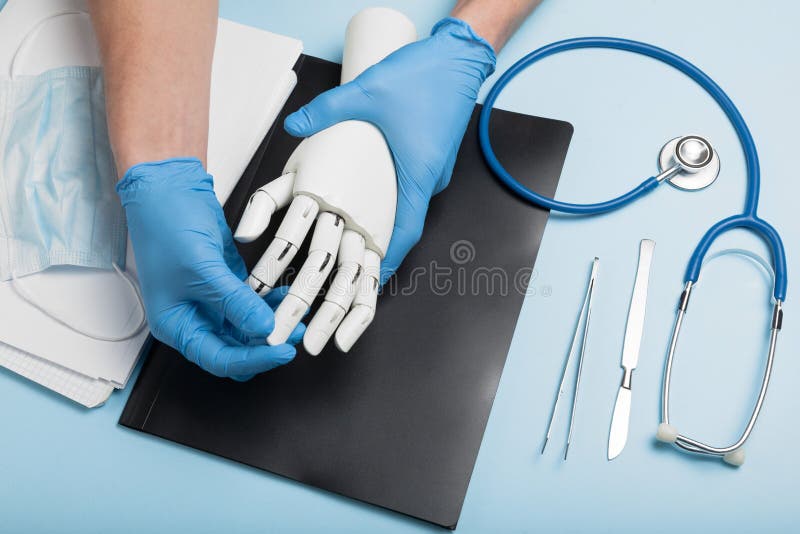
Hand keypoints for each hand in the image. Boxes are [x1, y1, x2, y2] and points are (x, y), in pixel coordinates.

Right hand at [117, 158, 303, 379]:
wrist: (167, 188)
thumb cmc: (165, 226)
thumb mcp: (202, 269)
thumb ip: (234, 302)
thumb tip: (264, 329)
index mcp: (176, 325)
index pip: (219, 359)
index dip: (253, 360)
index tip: (283, 351)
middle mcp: (193, 318)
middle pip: (235, 349)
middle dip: (266, 346)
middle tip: (295, 334)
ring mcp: (212, 301)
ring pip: (247, 328)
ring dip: (272, 324)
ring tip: (299, 316)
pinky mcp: (226, 283)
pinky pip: (252, 303)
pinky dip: (269, 304)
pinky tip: (286, 297)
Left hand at [284, 17, 495, 282]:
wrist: (459, 56)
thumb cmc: (427, 75)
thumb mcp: (369, 91)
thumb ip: (329, 108)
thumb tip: (295, 124)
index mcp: (420, 174)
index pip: (405, 233)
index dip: (386, 262)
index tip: (369, 284)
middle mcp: (431, 178)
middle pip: (405, 226)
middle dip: (379, 249)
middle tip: (351, 263)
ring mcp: (433, 169)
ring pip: (408, 208)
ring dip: (385, 223)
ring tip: (355, 232)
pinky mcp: (431, 157)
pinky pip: (411, 189)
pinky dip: (392, 201)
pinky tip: (370, 195)